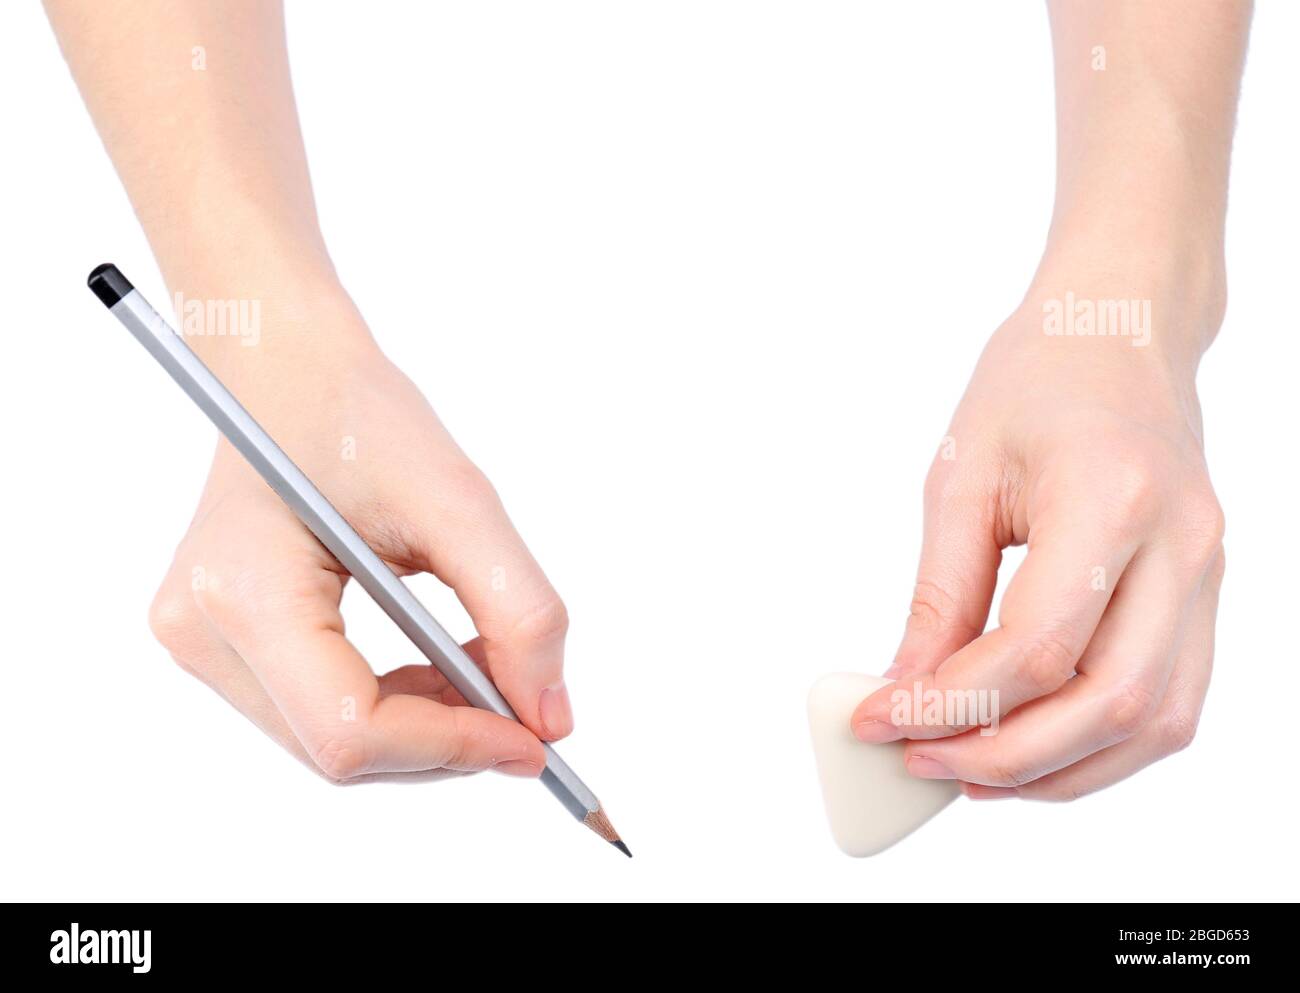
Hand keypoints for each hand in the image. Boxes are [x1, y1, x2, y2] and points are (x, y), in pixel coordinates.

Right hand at [147, 289, 572, 782]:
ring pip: (333, 743)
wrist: (286, 367)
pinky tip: (442, 661)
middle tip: (526, 706)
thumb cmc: (356, 410)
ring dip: (426, 725)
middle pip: (340, 750)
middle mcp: (201, 632)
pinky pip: (319, 711)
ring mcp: (201, 642)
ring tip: (487, 668)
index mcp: (244, 591)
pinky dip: (395, 705)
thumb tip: (549, 717)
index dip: (453, 746)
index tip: (534, 738)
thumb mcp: (458, 499)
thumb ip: (517, 611)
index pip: (349, 732)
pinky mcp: (220, 641)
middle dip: (447, 740)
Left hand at [851, 270, 1225, 800]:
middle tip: (922, 763)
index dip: (953, 702)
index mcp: (1113, 497)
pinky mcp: (1206, 595)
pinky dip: (1101, 746)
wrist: (1119, 335)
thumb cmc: (1033, 386)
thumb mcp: (959, 479)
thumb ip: (939, 595)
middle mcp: (1181, 546)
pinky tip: (1031, 747)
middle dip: (1007, 754)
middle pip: (1109, 701)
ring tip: (970, 771)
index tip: (880, 722)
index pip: (1039, 645)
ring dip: (1060, 770)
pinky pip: (1171, 701)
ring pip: (1155, 723)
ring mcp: (1209, 574)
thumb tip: (906, 691)